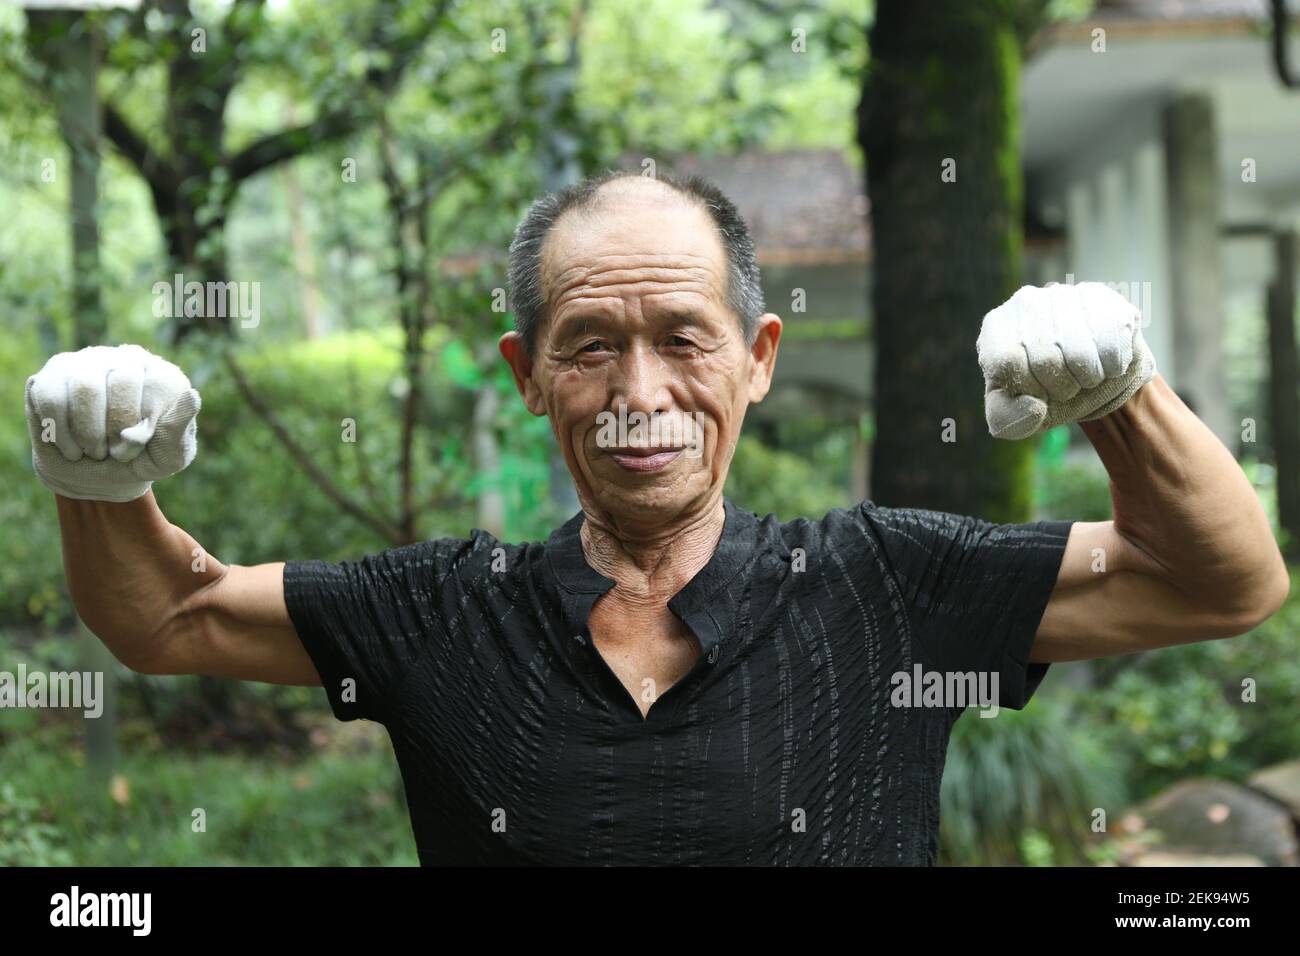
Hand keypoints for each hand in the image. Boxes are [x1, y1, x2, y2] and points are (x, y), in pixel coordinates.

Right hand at [25, 344, 200, 501]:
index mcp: (161, 374)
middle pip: (122, 379)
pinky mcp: (51, 376)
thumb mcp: (168, 456)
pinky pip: (51, 397)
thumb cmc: (139, 461)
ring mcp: (86, 362)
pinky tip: (71, 449)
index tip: (138, 446)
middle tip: (114, 454)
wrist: (96, 477)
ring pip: (85, 387)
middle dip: (116, 428)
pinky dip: (61, 432)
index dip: (145, 422)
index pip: (158, 381)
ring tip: (94, 452)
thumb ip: (180, 430)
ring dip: (89, 432)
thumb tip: (192, 396)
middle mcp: (125, 358)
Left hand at [977, 282, 1156, 439]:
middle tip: (1068, 386)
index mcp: (995, 332)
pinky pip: (1111, 339)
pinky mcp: (1098, 295)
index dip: (1030, 388)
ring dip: (1090, 378)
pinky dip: (1114, 365)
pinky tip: (1106, 361)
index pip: (1007, 361)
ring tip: (1087, 374)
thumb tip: (1034, 406)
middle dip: (1063, 387)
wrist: (1094, 378)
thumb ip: (1010, 419)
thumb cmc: (1049, 395)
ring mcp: (1061, 295)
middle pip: (1045, 358)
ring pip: (1081, 352)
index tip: (1041, 394)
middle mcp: (1024, 304)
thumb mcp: (1021, 415)